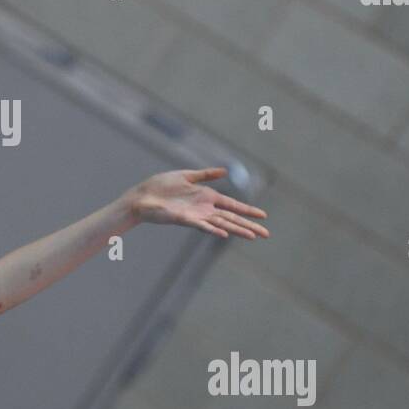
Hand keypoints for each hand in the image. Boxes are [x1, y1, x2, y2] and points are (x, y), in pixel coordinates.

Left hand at [126, 167, 268, 239]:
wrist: (141, 196)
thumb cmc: (160, 187)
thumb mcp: (186, 176)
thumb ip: (206, 175)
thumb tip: (226, 171)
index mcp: (206, 197)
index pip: (232, 205)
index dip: (247, 210)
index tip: (263, 216)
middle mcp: (204, 209)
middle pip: (231, 218)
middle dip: (249, 225)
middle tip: (267, 234)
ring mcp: (196, 216)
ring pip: (221, 224)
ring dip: (237, 230)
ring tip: (253, 237)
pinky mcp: (184, 219)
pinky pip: (202, 226)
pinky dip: (213, 230)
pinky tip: (225, 235)